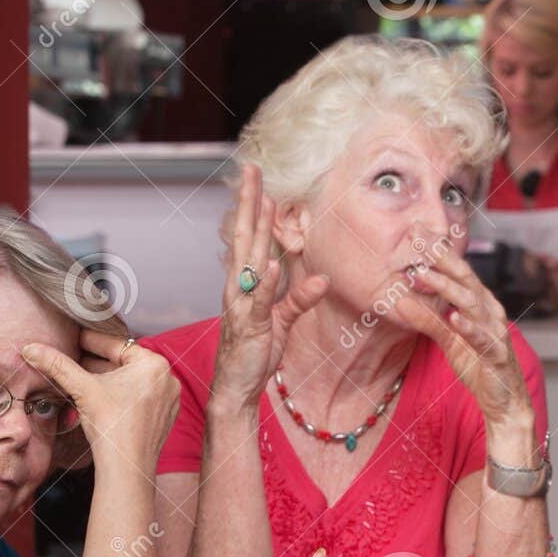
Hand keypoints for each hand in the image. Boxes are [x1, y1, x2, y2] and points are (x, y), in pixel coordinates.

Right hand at [21, 327, 177, 470]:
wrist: (125, 468)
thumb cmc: (112, 426)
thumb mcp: (82, 388)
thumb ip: (57, 365)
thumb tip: (30, 348)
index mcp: (154, 365)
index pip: (117, 345)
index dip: (91, 341)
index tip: (75, 336)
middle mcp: (166, 379)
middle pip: (124, 363)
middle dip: (97, 361)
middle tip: (73, 357)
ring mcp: (167, 399)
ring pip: (130, 380)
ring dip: (106, 378)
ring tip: (81, 377)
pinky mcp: (163, 416)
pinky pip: (138, 396)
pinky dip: (119, 394)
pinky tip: (99, 397)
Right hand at [208, 163, 329, 415]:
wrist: (236, 387)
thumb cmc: (255, 352)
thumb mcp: (283, 321)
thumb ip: (299, 298)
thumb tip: (321, 278)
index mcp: (245, 282)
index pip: (250, 237)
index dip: (254, 207)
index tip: (257, 178)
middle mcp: (239, 287)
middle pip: (244, 237)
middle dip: (248, 203)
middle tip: (251, 170)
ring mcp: (242, 305)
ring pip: (249, 261)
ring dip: (257, 232)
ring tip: (263, 202)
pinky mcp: (250, 326)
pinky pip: (259, 302)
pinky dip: (265, 283)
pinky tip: (270, 264)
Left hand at [397, 223, 534, 430]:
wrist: (504, 399)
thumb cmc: (478, 365)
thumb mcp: (447, 339)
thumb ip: (428, 319)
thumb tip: (400, 300)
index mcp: (478, 303)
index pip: (457, 271)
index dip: (437, 251)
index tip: (414, 232)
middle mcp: (489, 311)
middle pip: (465, 277)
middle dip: (441, 256)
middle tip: (417, 239)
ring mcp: (495, 331)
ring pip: (471, 303)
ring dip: (446, 288)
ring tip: (422, 275)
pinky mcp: (496, 354)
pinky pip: (482, 338)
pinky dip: (468, 326)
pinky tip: (454, 317)